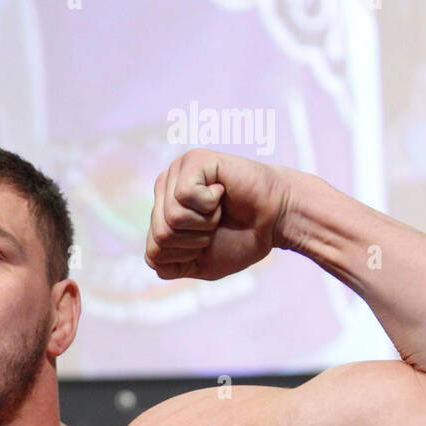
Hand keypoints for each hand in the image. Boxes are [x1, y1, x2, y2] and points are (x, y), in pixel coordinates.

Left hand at [144, 150, 290, 281]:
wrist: (274, 223)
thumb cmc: (238, 240)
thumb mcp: (195, 264)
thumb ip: (165, 263)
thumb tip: (150, 250)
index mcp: (160, 214)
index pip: (152, 252)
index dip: (184, 257)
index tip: (207, 242)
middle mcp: (164, 189)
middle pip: (160, 236)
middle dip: (193, 241)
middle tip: (215, 225)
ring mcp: (177, 172)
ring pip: (170, 218)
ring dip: (203, 223)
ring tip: (218, 210)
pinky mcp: (193, 161)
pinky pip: (184, 196)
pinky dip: (209, 205)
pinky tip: (221, 193)